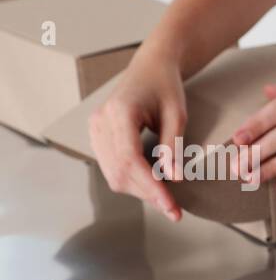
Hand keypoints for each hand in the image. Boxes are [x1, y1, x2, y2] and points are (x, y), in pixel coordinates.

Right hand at [89, 52, 187, 220]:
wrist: (149, 68)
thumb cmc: (166, 87)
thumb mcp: (177, 114)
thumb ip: (173, 146)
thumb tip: (174, 179)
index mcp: (120, 112)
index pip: (131, 159)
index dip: (151, 186)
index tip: (171, 206)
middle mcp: (101, 122)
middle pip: (120, 171)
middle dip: (148, 194)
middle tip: (174, 211)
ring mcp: (95, 129)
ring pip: (113, 174)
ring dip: (140, 191)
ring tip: (167, 200)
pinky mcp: (98, 136)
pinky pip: (111, 167)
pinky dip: (132, 181)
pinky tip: (153, 185)